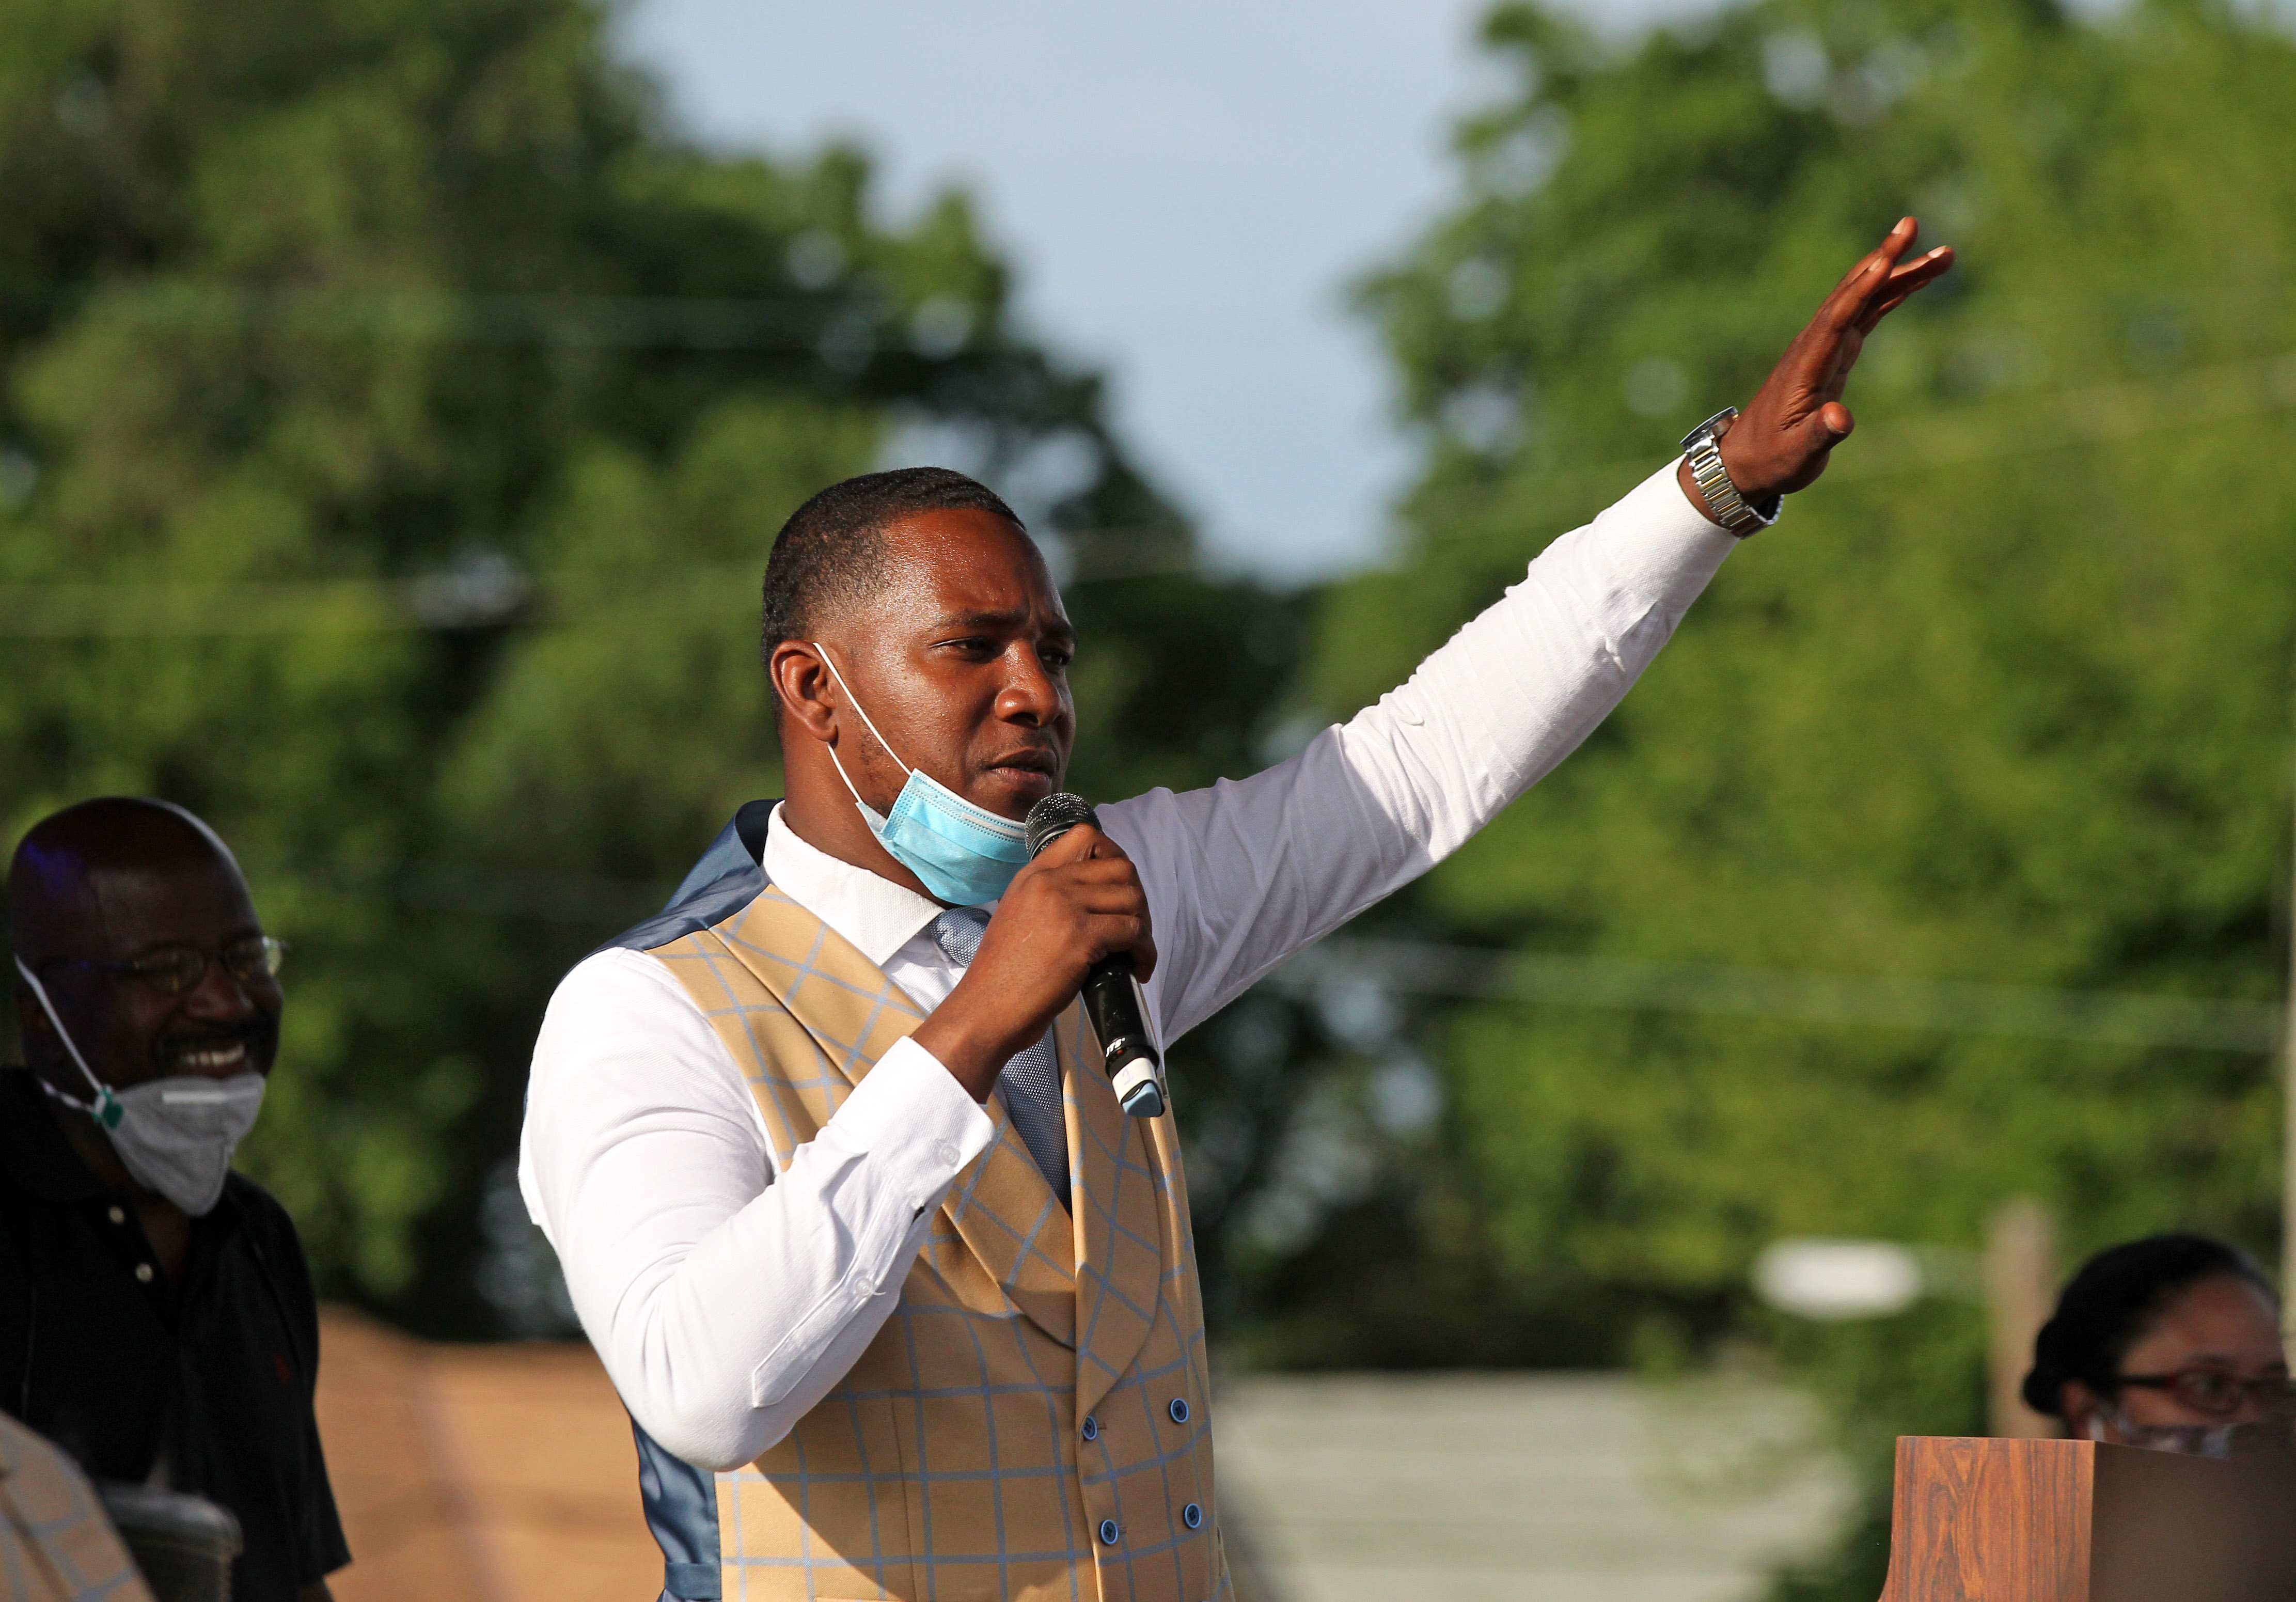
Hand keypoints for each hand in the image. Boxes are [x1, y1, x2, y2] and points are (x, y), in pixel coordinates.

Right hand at [912, 824, 1156, 1100]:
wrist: (987, 1008)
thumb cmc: (1003, 975)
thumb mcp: (1018, 915)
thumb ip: (1050, 898)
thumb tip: (1096, 899)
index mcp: (1033, 874)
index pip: (1086, 836)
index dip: (1114, 858)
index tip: (1119, 889)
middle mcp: (1049, 881)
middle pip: (1121, 867)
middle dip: (1137, 898)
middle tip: (1134, 928)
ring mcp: (1065, 906)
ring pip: (1132, 898)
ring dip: (1144, 926)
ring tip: (1135, 951)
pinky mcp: (1080, 936)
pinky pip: (1134, 932)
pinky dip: (1145, 951)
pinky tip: (1138, 969)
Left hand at [1684, 216, 1952, 508]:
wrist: (1748, 460)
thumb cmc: (1772, 459)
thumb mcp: (1797, 454)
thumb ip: (1820, 436)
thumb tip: (1840, 418)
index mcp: (1806, 364)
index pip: (1837, 315)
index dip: (1862, 286)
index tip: (1887, 258)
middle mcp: (1814, 346)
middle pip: (1853, 292)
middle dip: (1884, 259)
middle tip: (1912, 224)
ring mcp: (1824, 347)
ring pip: (1865, 299)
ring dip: (1898, 273)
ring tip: (1942, 254)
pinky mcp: (1834, 354)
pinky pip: (1867, 314)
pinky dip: (1892, 295)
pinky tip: (1917, 279)